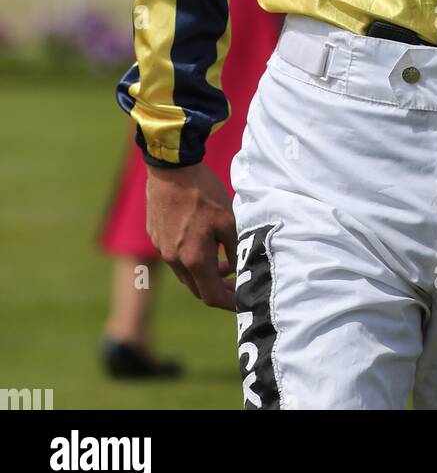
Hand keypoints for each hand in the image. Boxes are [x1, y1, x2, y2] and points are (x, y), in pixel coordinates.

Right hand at [146, 162, 238, 310]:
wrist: (172, 169)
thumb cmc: (203, 193)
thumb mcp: (228, 221)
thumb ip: (234, 250)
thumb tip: (236, 270)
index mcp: (194, 259)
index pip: (212, 296)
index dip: (230, 303)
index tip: (244, 301)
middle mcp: (174, 260)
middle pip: (197, 289)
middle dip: (218, 289)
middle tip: (236, 282)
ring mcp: (162, 249)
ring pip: (185, 274)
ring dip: (204, 274)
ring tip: (223, 261)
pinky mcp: (156, 237)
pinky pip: (175, 257)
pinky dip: (191, 259)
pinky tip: (203, 242)